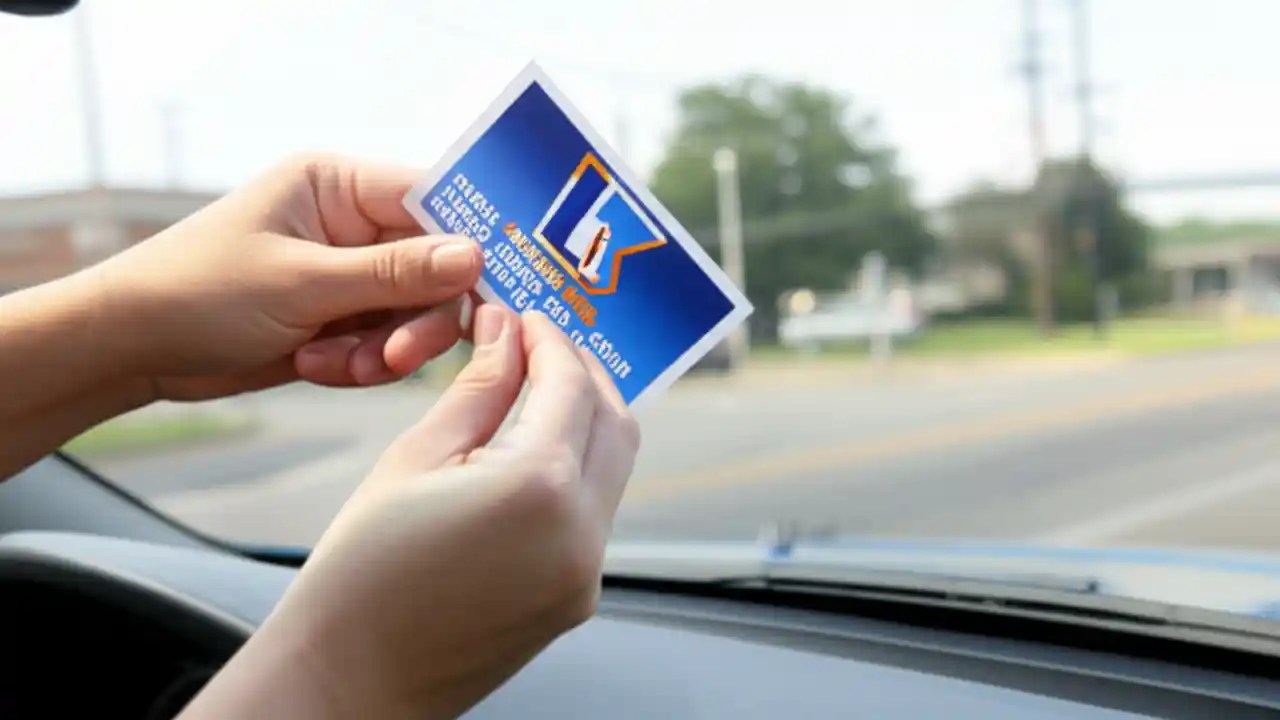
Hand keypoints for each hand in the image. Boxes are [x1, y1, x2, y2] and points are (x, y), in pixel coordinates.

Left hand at [92, 154, 481, 400]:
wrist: (133, 349)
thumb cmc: (197, 292)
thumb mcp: (301, 282)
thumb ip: (394, 273)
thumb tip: (475, 255)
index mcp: (339, 185)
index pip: (432, 200)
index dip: (468, 242)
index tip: (491, 287)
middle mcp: (352, 223)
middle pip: (435, 267)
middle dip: (417, 318)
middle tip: (397, 357)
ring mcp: (349, 274)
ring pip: (414, 313)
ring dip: (386, 350)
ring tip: (340, 367)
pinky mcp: (342, 318)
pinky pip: (386, 342)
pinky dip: (363, 364)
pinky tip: (318, 368)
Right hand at [180, 307, 640, 718]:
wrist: (350, 679)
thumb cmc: (361, 572)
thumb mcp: (414, 459)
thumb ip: (478, 388)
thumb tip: (507, 332)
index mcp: (538, 488)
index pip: (571, 385)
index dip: (549, 340)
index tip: (523, 315)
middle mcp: (580, 532)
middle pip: (614, 422)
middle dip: (582, 372)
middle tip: (537, 344)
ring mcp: (585, 572)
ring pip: (614, 467)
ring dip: (585, 418)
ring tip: (532, 389)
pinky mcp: (576, 598)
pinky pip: (595, 512)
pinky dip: (576, 468)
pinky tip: (531, 449)